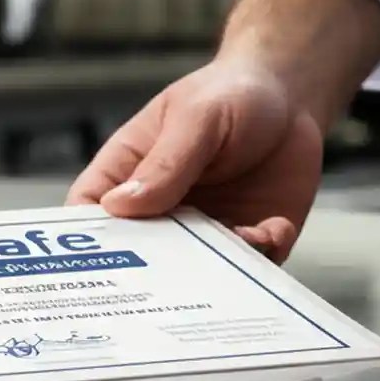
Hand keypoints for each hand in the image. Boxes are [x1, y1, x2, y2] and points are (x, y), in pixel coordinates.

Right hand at [66, 59, 323, 262]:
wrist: (292, 95)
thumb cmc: (229, 93)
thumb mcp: (195, 117)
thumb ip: (165, 162)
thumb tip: (119, 206)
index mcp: (128, 173)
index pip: (90, 212)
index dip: (87, 243)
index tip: (94, 270)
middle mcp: (161, 209)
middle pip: (140, 257)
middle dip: (151, 277)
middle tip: (167, 287)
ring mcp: (205, 228)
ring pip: (196, 273)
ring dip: (213, 273)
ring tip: (233, 249)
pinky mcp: (249, 237)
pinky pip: (249, 265)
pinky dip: (260, 257)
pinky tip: (274, 229)